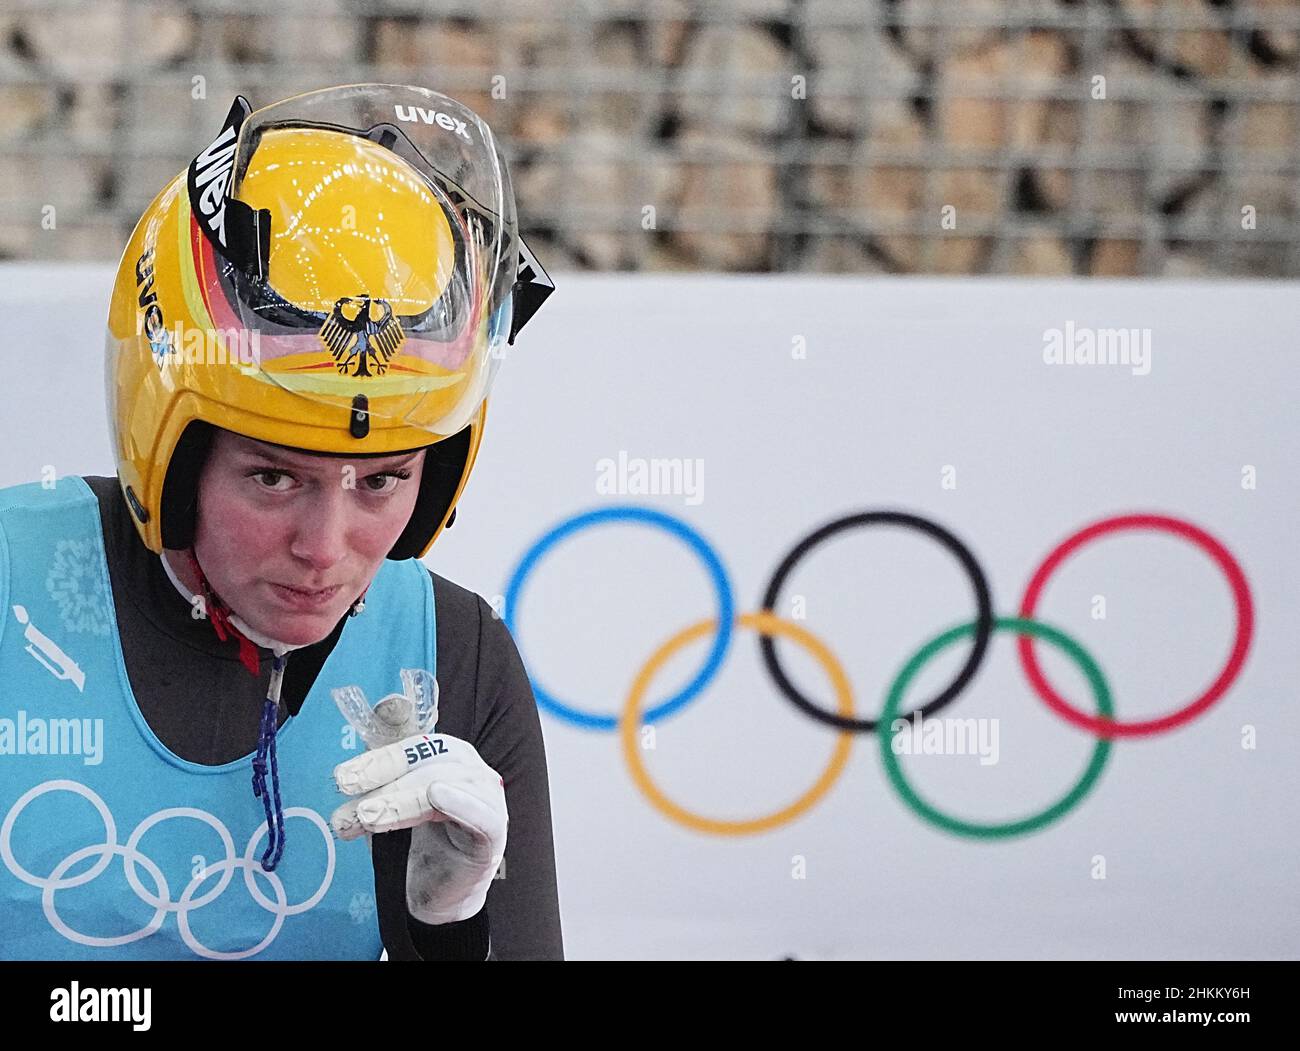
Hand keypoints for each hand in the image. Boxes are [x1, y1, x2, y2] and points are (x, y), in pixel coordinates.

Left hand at [331, 695, 506, 925]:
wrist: (442, 895)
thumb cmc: (420, 846)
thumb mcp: (391, 809)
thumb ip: (377, 786)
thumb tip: (348, 770)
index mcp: (447, 758)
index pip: (413, 746)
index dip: (379, 756)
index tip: (344, 775)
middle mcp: (470, 771)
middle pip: (428, 759)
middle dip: (383, 773)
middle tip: (347, 791)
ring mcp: (487, 798)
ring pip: (446, 783)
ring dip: (402, 798)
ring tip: (368, 816)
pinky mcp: (494, 831)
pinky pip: (481, 813)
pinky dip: (461, 802)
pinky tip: (437, 795)